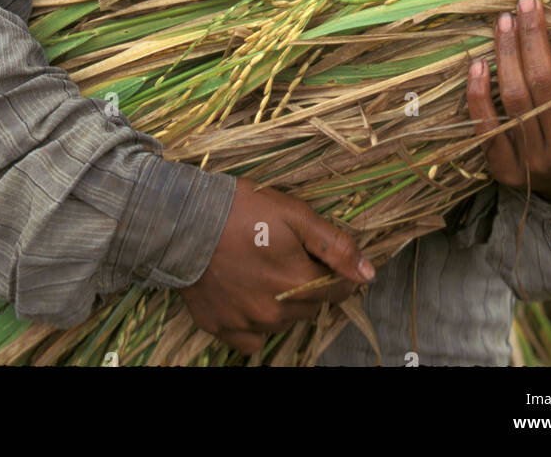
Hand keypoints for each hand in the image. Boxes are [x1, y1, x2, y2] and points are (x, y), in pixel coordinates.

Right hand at [177, 177, 374, 354]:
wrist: (181, 221)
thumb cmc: (240, 210)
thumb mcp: (293, 214)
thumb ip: (334, 245)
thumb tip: (369, 273)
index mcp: (297, 283)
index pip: (339, 289)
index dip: (338, 271)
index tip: (325, 256)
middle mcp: (275, 312)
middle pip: (312, 305)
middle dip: (310, 284)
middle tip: (289, 256)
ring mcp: (246, 324)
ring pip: (284, 321)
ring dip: (285, 302)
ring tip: (265, 270)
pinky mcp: (220, 328)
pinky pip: (252, 340)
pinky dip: (256, 324)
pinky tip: (247, 296)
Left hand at [466, 0, 550, 202]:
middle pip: (543, 80)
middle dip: (534, 35)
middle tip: (526, 1)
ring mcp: (533, 160)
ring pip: (514, 98)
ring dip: (506, 54)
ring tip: (504, 20)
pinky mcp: (506, 169)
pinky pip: (487, 128)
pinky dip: (478, 95)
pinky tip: (477, 64)